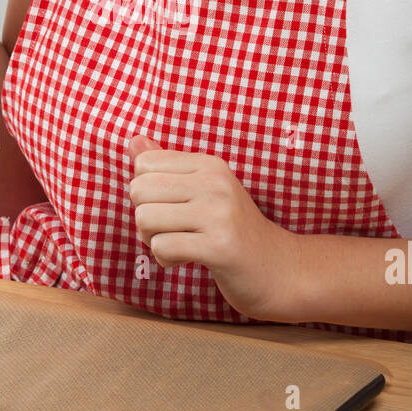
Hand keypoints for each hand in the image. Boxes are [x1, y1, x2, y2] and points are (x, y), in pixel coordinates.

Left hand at [126, 134, 284, 319]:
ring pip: (145, 218)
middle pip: (139, 190)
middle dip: (144, 217)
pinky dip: (165, 259)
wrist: (278, 269)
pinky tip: (186, 260)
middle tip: (170, 230)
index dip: (146, 191)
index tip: (169, 207)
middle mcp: (215, 182)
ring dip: (153, 240)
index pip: (144, 162)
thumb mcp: (203, 190)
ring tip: (179, 244)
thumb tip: (133, 141)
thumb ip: (167, 167)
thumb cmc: (232, 230)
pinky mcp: (219, 246)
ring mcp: (219, 213)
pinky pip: (162, 247)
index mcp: (210, 164)